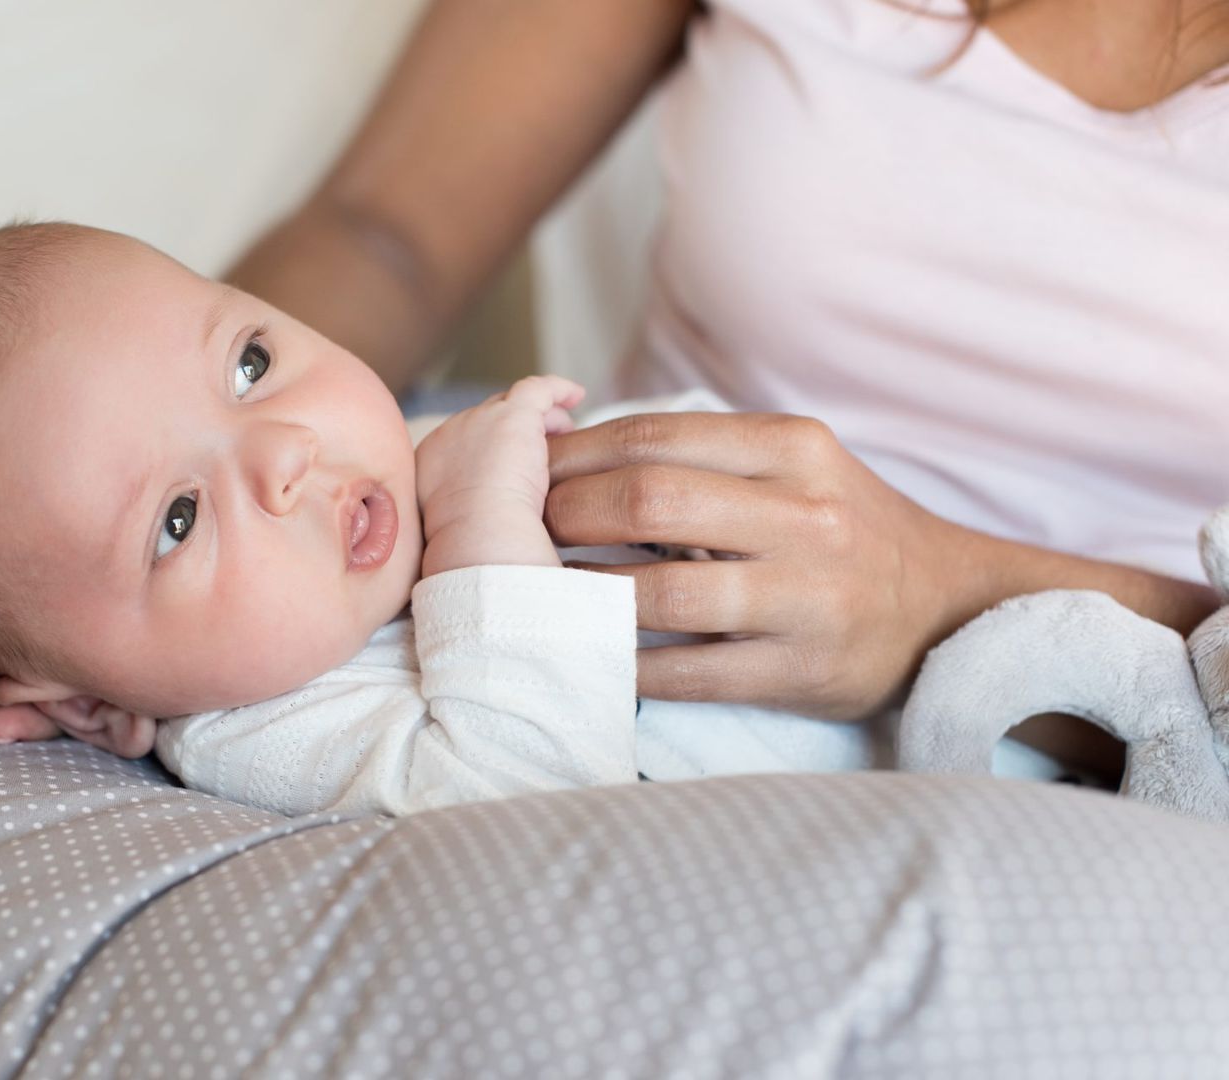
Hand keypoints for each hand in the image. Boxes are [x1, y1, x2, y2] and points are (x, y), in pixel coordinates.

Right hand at [416, 374, 583, 572]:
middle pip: (487, 421)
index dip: (489, 449)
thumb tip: (486, 526)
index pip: (463, 444)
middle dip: (513, 432)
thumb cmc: (471, 548)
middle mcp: (450, 434)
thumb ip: (468, 517)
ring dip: (538, 416)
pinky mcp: (513, 415)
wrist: (478, 535)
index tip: (508, 467)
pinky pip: (536, 388)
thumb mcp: (458, 530)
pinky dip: (556, 389)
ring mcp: (480, 420)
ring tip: (563, 429)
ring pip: (512, 405)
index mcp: (432, 463)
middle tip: (540, 450)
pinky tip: (576, 395)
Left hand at [544, 412, 974, 720]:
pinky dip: (628, 665)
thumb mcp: (792, 466)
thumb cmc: (841, 528)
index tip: (529, 474)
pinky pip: (691, 673)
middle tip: (527, 535)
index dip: (574, 456)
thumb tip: (575, 451)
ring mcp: (807, 598)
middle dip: (568, 516)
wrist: (948, 604)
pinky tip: (593, 653)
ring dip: (586, 595)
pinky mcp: (803, 671)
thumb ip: (703, 455)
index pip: (653, 438)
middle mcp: (806, 516)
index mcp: (793, 449)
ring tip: (546, 594)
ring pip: (662, 594)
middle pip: (648, 502)